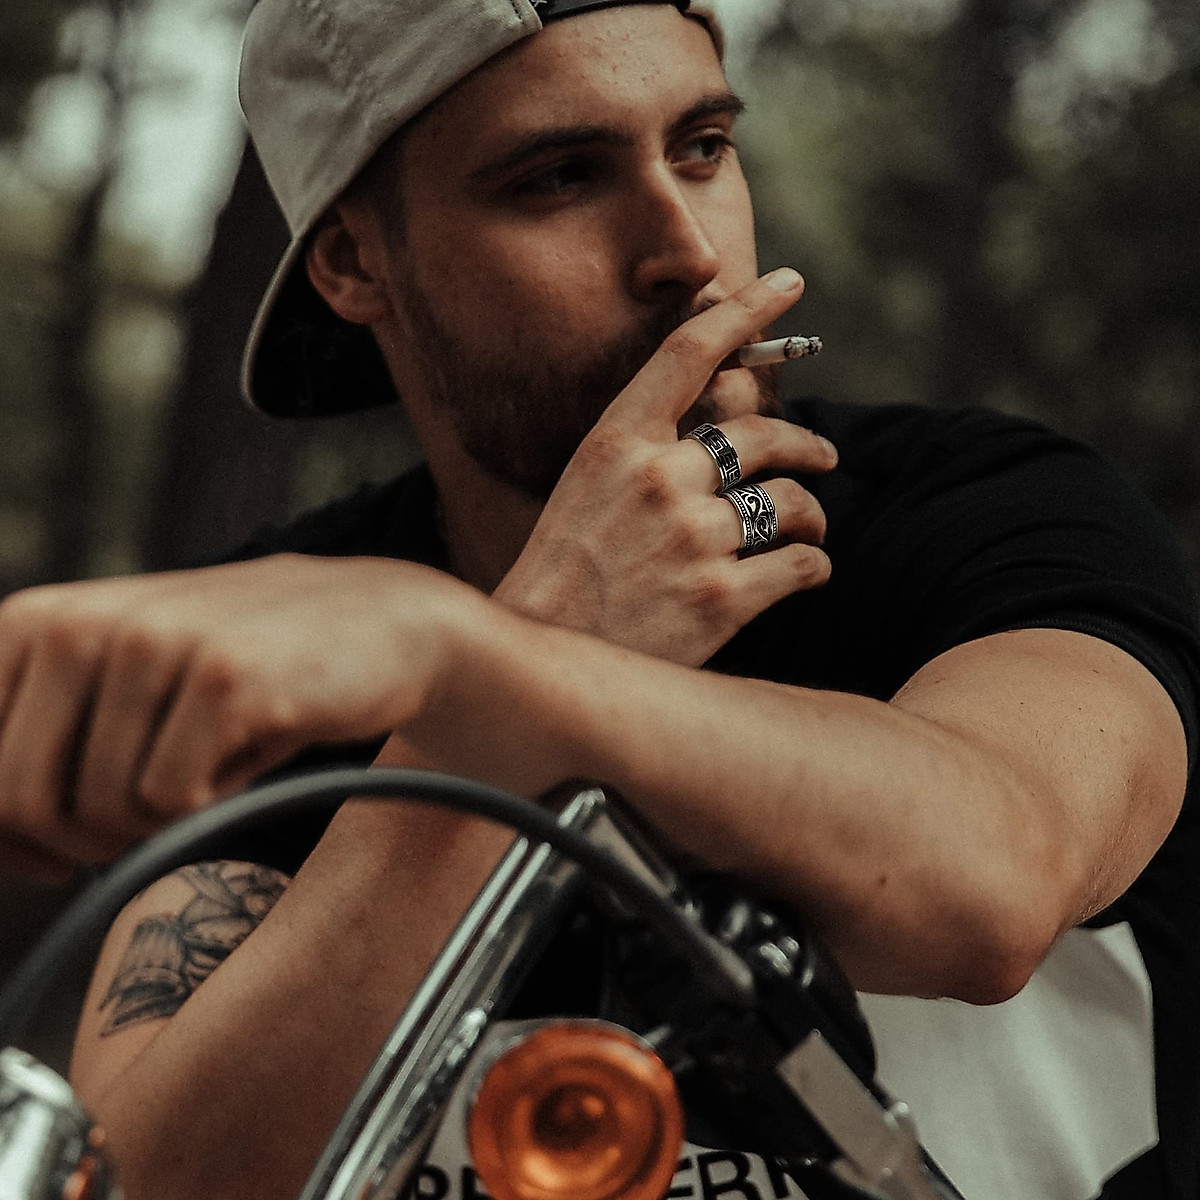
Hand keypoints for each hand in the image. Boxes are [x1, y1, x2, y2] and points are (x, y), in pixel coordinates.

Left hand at [0, 555, 477, 867]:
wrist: (378, 620)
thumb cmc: (242, 670)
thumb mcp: (124, 685)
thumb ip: (42, 741)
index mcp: (38, 621)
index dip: (5, 837)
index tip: (51, 857)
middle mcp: (82, 623)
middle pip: (18, 799)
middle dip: (76, 840)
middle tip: (139, 821)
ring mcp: (153, 645)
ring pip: (98, 809)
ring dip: (154, 820)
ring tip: (207, 767)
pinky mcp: (221, 679)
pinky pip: (172, 801)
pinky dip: (210, 803)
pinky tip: (246, 753)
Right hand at [495, 269, 835, 665]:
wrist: (540, 660)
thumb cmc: (562, 576)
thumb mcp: (586, 493)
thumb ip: (648, 456)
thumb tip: (722, 433)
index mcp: (616, 444)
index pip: (688, 354)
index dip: (746, 310)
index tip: (788, 283)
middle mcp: (658, 480)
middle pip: (764, 435)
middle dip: (809, 444)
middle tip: (825, 457)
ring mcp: (692, 539)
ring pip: (792, 504)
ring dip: (813, 514)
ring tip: (812, 529)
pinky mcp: (721, 600)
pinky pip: (801, 565)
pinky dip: (814, 566)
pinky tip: (807, 572)